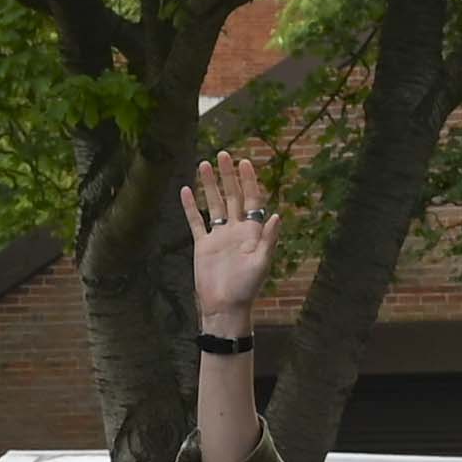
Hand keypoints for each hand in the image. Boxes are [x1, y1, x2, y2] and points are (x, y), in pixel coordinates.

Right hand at [185, 151, 277, 333]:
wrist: (224, 307)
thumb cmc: (246, 289)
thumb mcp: (261, 264)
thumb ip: (268, 239)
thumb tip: (276, 215)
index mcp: (252, 233)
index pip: (252, 200)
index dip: (249, 181)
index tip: (245, 162)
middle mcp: (236, 230)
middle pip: (232, 196)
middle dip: (228, 176)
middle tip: (223, 154)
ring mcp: (218, 236)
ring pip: (213, 204)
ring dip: (209, 185)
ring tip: (204, 164)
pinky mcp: (203, 245)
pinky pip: (196, 221)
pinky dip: (191, 207)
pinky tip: (186, 190)